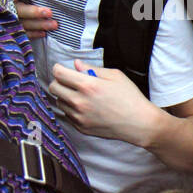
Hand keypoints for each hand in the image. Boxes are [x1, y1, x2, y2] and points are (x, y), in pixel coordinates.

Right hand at [1, 0, 56, 38]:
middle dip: (35, 12)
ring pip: (24, 24)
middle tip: (49, 12)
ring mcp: (7, 20)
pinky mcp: (10, 30)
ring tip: (54, 24)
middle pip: (20, 10)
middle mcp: (4, 8)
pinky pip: (21, 33)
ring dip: (39, 24)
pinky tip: (44, 33)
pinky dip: (32, 34)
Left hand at [49, 61, 163, 146]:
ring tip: (79, 95)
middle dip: (59, 81)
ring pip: (58, 102)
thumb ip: (92, 69)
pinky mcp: (81, 128)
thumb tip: (76, 64)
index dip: (58, 68)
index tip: (62, 69)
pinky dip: (71, 109)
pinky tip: (85, 107)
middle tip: (69, 81)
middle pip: (54, 88)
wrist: (138, 123)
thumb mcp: (114, 76)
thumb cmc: (129, 97)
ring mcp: (79, 117)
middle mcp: (80, 102)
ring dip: (65, 96)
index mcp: (88, 86)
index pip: (59, 74)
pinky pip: (67, 115)